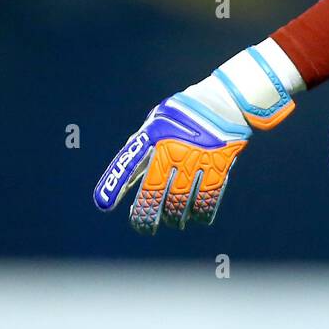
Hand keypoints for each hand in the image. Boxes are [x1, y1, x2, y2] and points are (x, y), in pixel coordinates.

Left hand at [94, 46, 295, 233]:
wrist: (226, 101)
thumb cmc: (185, 113)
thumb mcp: (158, 122)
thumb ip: (143, 146)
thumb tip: (128, 174)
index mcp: (154, 135)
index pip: (129, 163)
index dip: (115, 184)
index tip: (103, 204)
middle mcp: (173, 149)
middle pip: (154, 191)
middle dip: (145, 215)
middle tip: (143, 227)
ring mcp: (197, 159)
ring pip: (179, 201)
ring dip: (174, 217)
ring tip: (173, 222)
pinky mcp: (219, 165)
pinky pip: (208, 197)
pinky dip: (201, 212)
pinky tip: (197, 217)